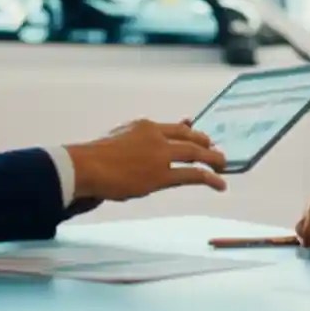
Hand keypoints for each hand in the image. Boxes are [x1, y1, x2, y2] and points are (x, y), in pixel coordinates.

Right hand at [66, 119, 226, 201]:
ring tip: (224, 166)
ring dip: (212, 159)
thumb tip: (133, 149)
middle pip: (188, 137)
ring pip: (195, 153)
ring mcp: (160, 154)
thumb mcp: (115, 141)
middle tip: (215, 150)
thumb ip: (131, 140)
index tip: (197, 133)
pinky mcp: (161, 175)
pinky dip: (209, 178)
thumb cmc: (92, 158)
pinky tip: (220, 184)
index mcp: (143, 126)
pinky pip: (192, 174)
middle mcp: (155, 136)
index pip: (173, 127)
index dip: (189, 131)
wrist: (86, 166)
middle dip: (204, 143)